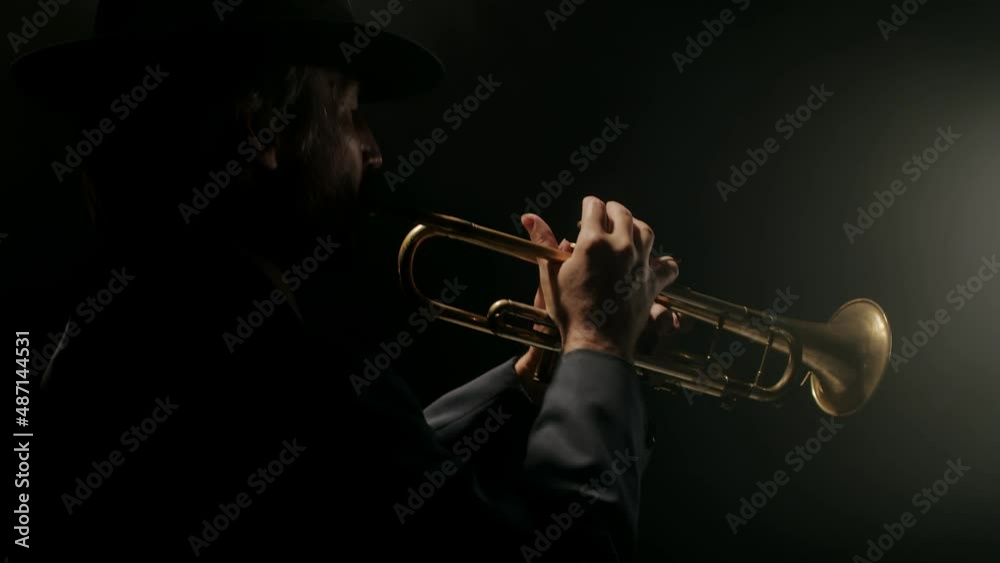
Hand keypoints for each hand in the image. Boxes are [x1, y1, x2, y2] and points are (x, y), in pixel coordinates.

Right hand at [522, 196, 678, 362]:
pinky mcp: (652, 283)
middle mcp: (620, 247)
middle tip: (606, 215)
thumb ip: (543, 240)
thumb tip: (529, 217)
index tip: (587, 208)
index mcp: (593, 242)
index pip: (594, 207)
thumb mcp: (551, 273)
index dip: (589, 205)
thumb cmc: (570, 310)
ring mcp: (639, 264)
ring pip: (646, 231)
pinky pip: (667, 266)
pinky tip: (655, 261)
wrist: (596, 342)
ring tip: (627, 230)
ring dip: (636, 226)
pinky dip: (664, 262)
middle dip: (613, 210)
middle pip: (623, 214)